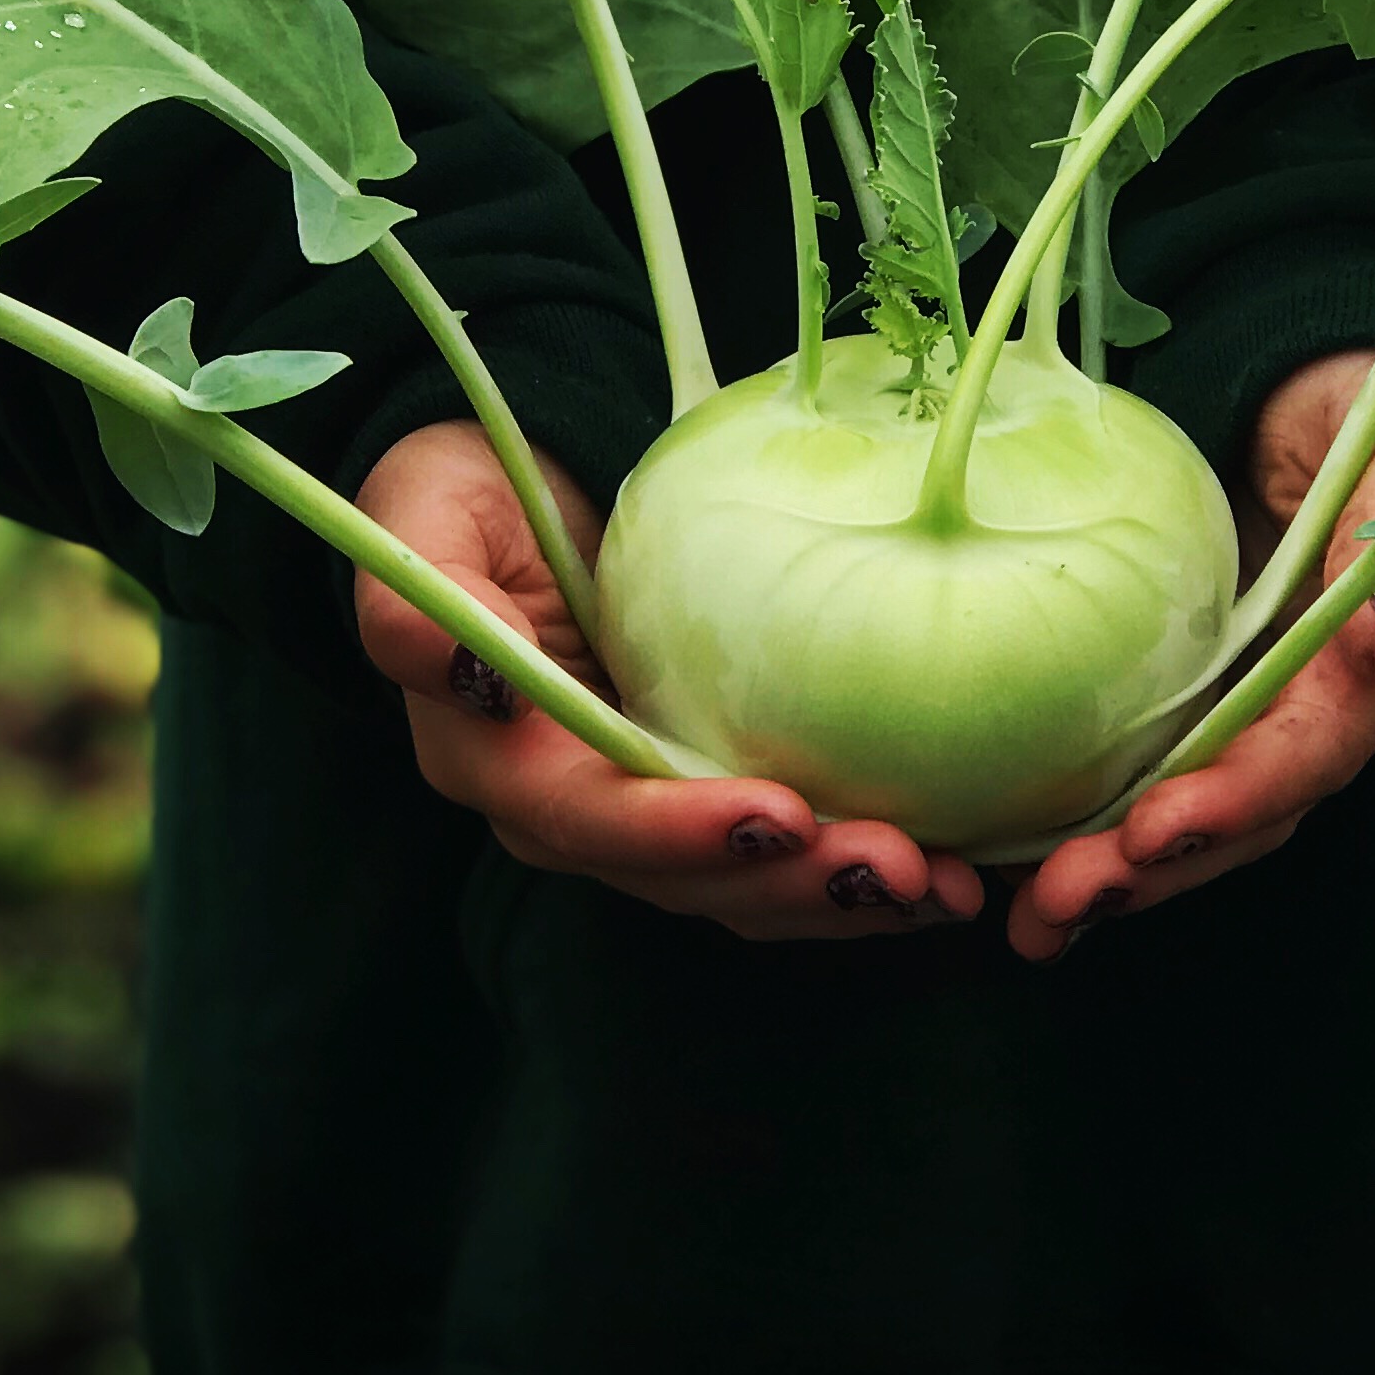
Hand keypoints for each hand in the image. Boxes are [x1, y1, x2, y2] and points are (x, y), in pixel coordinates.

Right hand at [353, 421, 982, 940]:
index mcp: (494, 757)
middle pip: (680, 879)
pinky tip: (958, 865)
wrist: (510, 478)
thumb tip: (437, 655)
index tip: (778, 813)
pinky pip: (782, 854)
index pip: (587, 818)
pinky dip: (859, 868)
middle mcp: (568, 806)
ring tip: (951, 885)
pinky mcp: (702, 786)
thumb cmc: (463, 486)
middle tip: (903, 867)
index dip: (676, 830)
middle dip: (790, 886)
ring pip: (742, 888)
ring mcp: (641, 806)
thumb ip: (417, 593)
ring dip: (843, 897)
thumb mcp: (422, 513)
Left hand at [1005, 351, 1374, 961]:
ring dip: (1127, 873)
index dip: (1242, 793)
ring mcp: (1273, 700)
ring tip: (1035, 920)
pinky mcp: (1211, 689)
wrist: (1328, 374)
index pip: (1321, 745)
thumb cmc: (1371, 391)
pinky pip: (1164, 772)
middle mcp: (1338, 698)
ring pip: (1209, 814)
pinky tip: (1026, 864)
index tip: (1155, 830)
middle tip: (1061, 904)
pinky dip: (1105, 825)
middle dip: (1164, 866)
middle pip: (1259, 809)